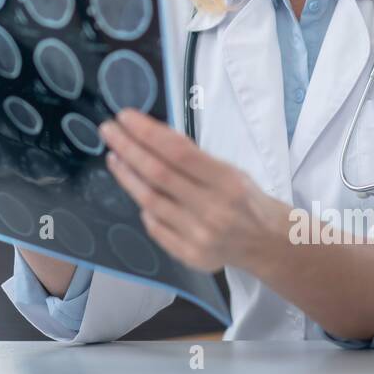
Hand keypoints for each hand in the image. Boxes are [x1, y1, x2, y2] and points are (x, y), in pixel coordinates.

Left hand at [99, 109, 286, 274]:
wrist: (265, 243)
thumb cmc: (244, 198)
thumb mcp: (229, 170)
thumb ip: (192, 158)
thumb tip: (149, 135)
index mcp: (227, 181)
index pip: (178, 152)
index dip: (147, 132)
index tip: (124, 117)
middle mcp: (213, 210)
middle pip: (158, 175)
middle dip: (128, 148)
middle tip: (108, 130)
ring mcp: (199, 237)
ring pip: (150, 201)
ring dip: (126, 176)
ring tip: (114, 156)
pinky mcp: (189, 256)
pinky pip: (154, 227)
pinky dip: (142, 206)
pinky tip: (135, 189)